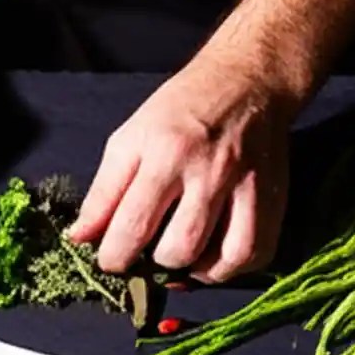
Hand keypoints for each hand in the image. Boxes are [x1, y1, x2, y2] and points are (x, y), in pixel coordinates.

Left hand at [68, 55, 294, 283]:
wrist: (247, 82)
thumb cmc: (181, 109)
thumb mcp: (131, 137)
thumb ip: (104, 191)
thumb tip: (80, 237)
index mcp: (167, 152)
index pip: (133, 225)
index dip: (114, 257)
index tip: (111, 259)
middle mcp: (211, 172)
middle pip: (179, 248)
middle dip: (156, 264)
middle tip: (149, 253)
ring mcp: (248, 187)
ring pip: (224, 258)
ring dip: (197, 272)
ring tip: (183, 260)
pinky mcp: (274, 198)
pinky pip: (258, 252)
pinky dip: (232, 267)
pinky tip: (215, 258)